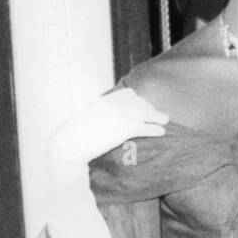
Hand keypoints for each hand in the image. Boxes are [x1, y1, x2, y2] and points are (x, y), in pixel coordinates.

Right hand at [49, 88, 168, 163]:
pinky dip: (155, 129)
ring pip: (145, 112)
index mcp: (107, 100)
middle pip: (140, 102)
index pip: (129, 94)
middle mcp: (115, 104)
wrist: (71, 143)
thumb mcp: (90, 119)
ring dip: (157, 116)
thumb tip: (106, 120)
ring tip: (166, 120)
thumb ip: (101, 115)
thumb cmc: (77, 135)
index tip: (144, 106)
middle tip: (159, 115)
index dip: (139, 101)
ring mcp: (121, 114)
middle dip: (150, 109)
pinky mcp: (125, 128)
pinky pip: (145, 126)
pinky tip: (161, 132)